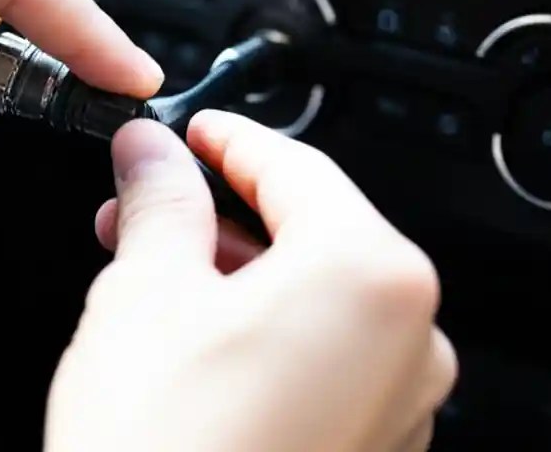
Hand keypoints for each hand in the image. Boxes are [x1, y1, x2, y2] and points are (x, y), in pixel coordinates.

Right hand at [46, 113, 456, 451]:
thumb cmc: (161, 450)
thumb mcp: (142, 292)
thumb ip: (158, 201)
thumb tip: (152, 154)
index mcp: (369, 278)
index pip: (296, 166)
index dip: (226, 138)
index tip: (187, 129)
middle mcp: (408, 343)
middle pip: (309, 234)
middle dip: (217, 213)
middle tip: (143, 202)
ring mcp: (397, 407)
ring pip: (310, 299)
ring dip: (230, 274)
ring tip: (145, 270)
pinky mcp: (367, 451)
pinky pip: (318, 358)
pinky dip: (258, 332)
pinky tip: (184, 337)